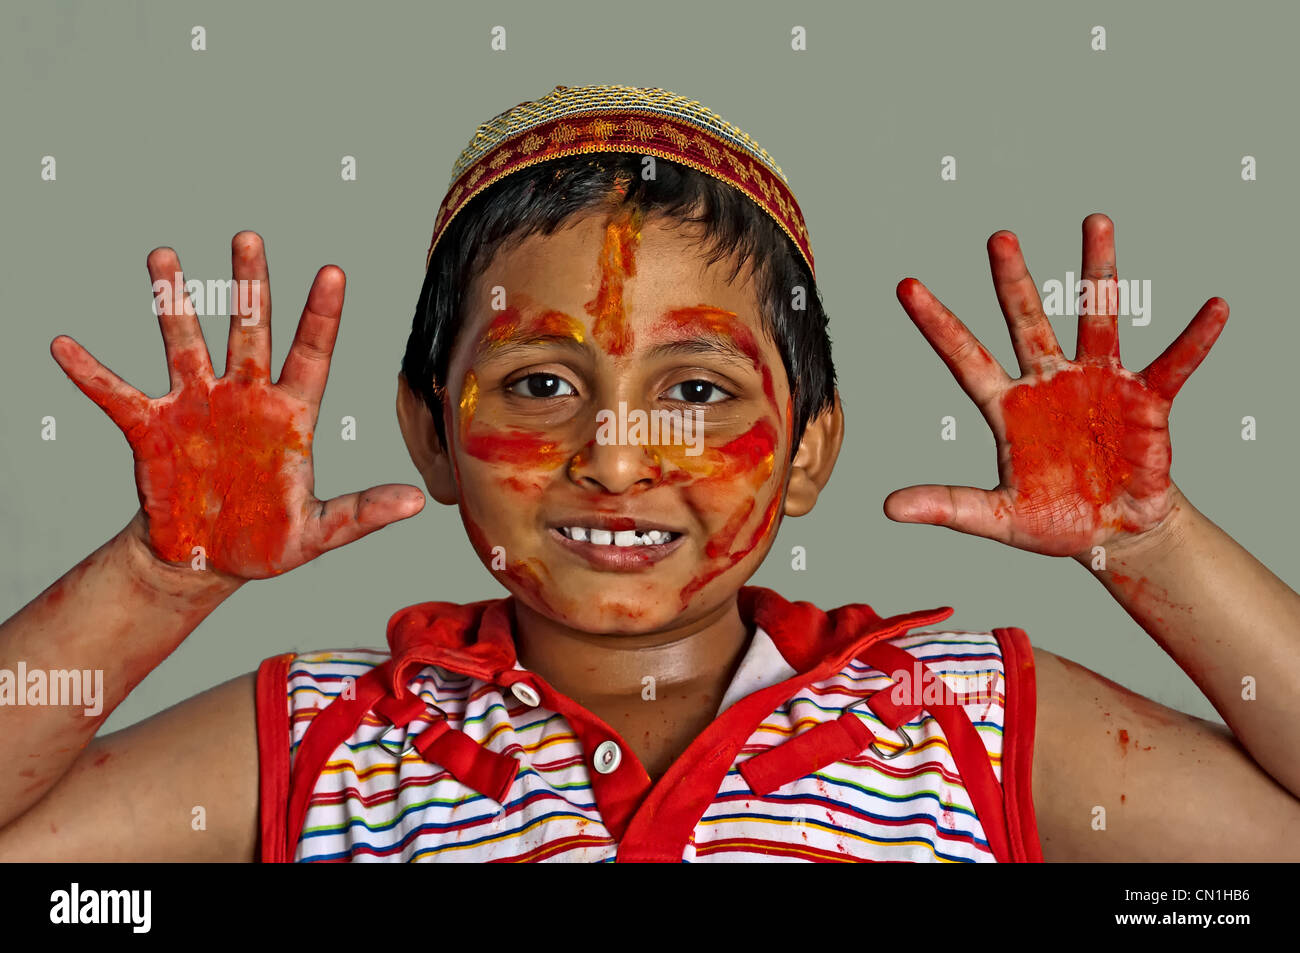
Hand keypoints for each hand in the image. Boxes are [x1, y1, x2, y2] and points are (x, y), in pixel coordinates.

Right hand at [51, 232, 424, 579]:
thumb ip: (363, 513)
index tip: (332, 271)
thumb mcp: (318, 533)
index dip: (321, 315)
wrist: (206, 562)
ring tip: (163, 256)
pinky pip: (117, 395)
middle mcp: (244, 398)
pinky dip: (91, 374)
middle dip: (249, 285)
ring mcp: (197, 407)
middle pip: (250, 330)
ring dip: (173, 302)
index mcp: (290, 416)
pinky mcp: (153, 428)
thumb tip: (417, 501)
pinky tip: (63, 346)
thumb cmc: (267, 543)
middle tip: (248, 236)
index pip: (311, 354)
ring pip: (185, 343)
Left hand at [885, 213, 1227, 558]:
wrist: (1113, 534)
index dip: (937, 324)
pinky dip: (1193, 340)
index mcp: (1007, 407)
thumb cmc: (1053, 521)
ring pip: (1095, 317)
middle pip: (1026, 320)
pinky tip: (1214, 310)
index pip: (964, 357)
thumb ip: (947, 505)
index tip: (907, 286)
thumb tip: (890, 508)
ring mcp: (1096, 383)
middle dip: (1013, 280)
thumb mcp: (996, 517)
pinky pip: (1171, 363)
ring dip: (1097, 273)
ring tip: (1095, 223)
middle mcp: (1048, 383)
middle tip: (998, 238)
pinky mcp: (1144, 399)